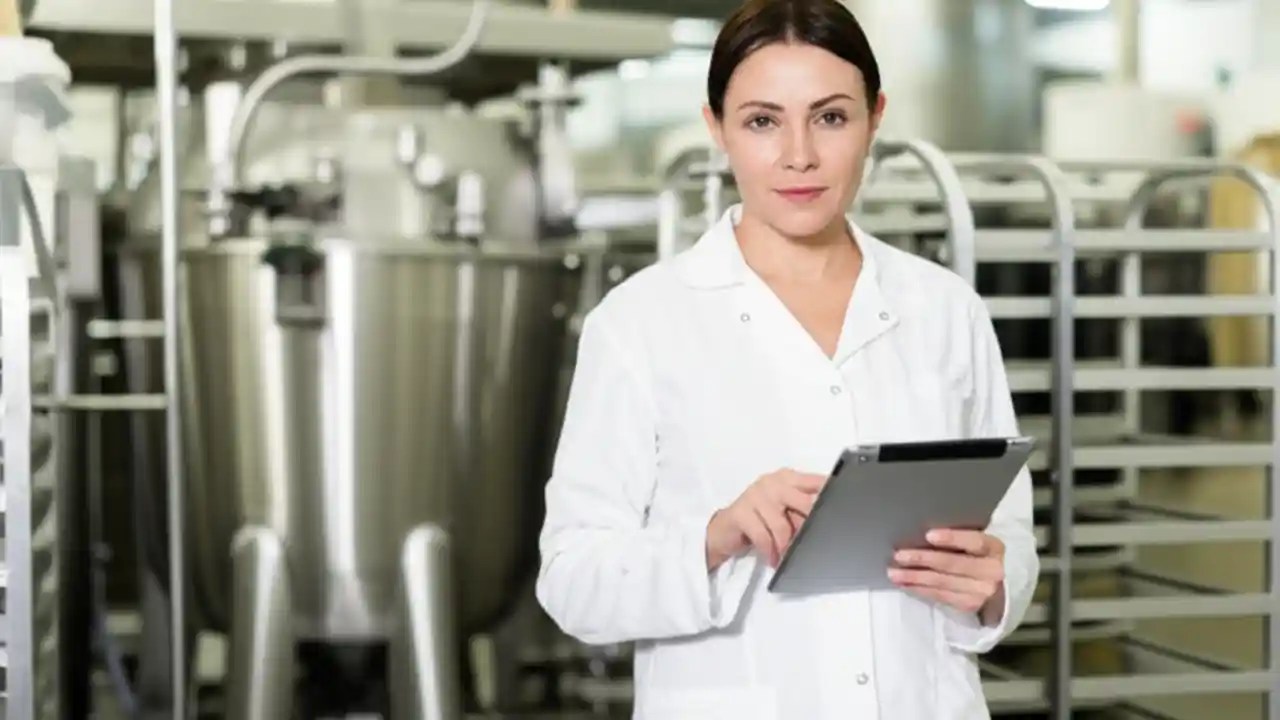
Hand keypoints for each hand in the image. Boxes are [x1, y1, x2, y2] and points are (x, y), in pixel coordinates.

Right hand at [705, 470, 824, 570]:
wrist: (724, 531)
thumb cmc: (760, 521)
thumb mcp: (786, 515)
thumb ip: (803, 513)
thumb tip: (826, 523)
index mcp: (787, 478)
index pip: (814, 482)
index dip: (830, 493)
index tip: (844, 505)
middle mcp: (771, 482)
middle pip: (802, 501)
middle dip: (809, 525)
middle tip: (814, 541)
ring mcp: (754, 495)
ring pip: (781, 525)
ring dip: (785, 546)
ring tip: (786, 557)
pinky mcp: (739, 512)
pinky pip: (762, 536)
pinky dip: (770, 551)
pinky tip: (773, 559)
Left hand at [887, 529, 1005, 625]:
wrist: (1006, 585)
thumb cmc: (983, 555)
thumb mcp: (982, 543)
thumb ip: (963, 537)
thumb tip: (924, 531)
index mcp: (995, 548)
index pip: (975, 541)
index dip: (952, 538)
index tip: (929, 535)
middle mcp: (992, 571)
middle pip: (953, 564)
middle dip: (923, 560)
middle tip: (899, 555)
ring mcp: (982, 592)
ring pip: (943, 583)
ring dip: (915, 578)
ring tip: (893, 573)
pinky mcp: (971, 606)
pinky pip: (941, 597)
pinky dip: (921, 590)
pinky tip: (905, 584)